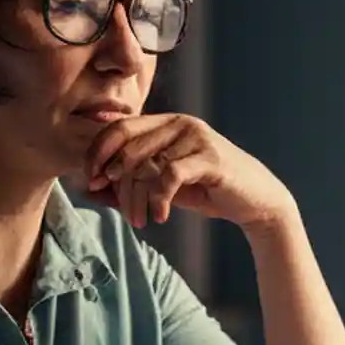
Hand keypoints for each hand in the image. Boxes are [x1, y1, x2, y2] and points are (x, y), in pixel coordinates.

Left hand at [84, 114, 295, 229]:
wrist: (254, 201)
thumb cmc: (207, 191)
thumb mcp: (163, 185)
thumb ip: (133, 181)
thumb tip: (93, 189)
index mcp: (165, 122)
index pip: (118, 128)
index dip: (97, 153)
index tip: (91, 182)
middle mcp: (179, 123)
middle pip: (128, 149)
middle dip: (117, 185)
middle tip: (123, 212)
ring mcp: (196, 138)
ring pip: (146, 165)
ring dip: (137, 200)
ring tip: (141, 221)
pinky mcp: (210, 158)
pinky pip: (170, 176)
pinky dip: (160, 200)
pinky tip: (162, 216)